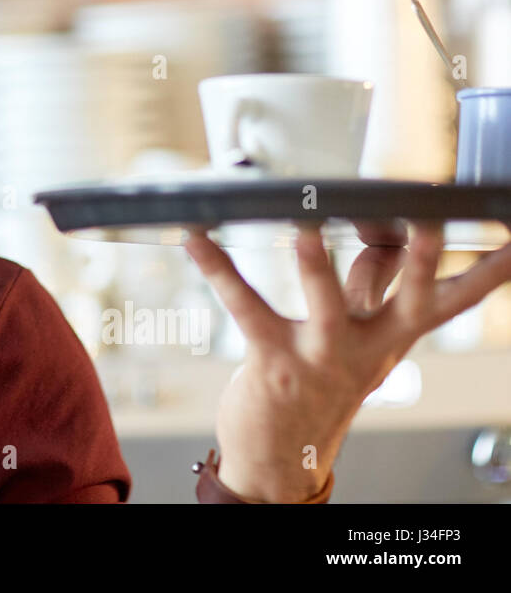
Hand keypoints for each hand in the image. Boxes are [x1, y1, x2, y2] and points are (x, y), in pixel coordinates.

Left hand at [183, 220, 510, 501]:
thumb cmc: (320, 386)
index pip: (453, 300)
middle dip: (421, 262)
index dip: (489, 271)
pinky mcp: (274, 360)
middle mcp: (367, 346)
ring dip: (315, 265)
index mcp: (394, 336)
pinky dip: (219, 270)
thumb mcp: (361, 340)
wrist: (283, 457)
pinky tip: (197, 241)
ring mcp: (322, 355)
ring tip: (306, 225)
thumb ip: (373, 287)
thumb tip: (384, 237)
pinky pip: (246, 307)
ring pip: (327, 305)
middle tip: (428, 222)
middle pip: (408, 300)